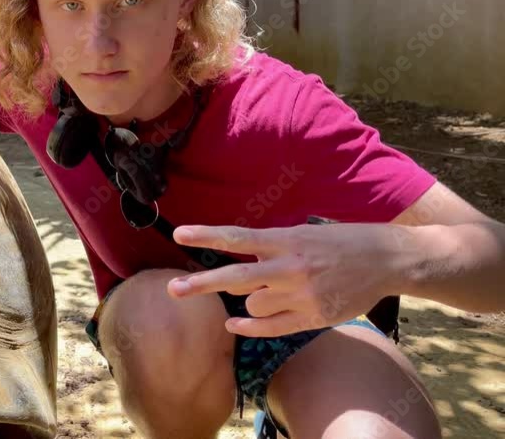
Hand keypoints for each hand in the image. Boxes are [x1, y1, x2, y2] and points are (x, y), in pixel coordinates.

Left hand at [166, 223, 414, 336]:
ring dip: (247, 301)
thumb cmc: (340, 242)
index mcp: (288, 240)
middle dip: (202, 284)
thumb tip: (237, 271)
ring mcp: (303, 294)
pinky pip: (271, 328)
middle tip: (173, 289)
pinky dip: (249, 327)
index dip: (207, 235)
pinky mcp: (314, 316)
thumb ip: (270, 249)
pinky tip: (234, 325)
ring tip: (267, 292)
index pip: (239, 237)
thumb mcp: (303, 234)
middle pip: (237, 277)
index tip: (179, 234)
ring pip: (252, 306)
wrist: (388, 259)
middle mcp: (292, 267)